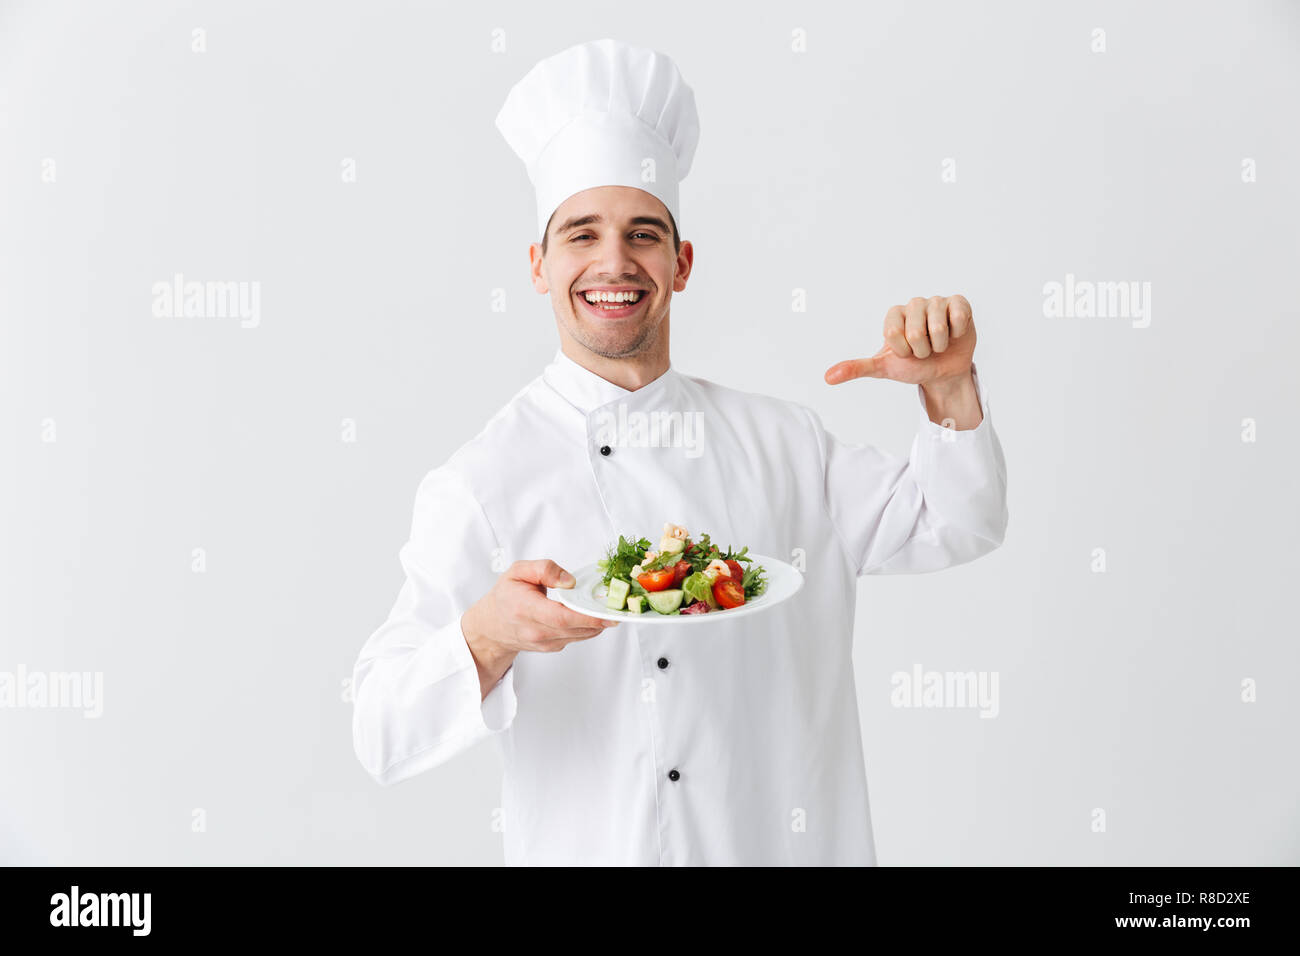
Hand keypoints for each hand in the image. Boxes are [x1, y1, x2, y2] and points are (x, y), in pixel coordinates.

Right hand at [462, 559, 616, 697]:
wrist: (492, 626)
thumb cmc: (506, 596)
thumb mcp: (518, 571)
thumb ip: (544, 569)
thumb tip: (569, 581)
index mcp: (525, 609)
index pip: (560, 617)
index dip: (586, 616)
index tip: (606, 613)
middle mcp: (534, 630)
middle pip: (574, 629)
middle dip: (599, 620)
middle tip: (617, 610)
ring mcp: (543, 642)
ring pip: (579, 635)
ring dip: (597, 624)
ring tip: (609, 611)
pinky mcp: (551, 647)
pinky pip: (575, 637)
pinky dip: (587, 627)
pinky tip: (591, 616)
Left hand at [824, 295, 975, 387]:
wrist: (943, 372)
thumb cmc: (913, 366)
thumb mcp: (883, 368)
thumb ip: (856, 368)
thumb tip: (828, 377)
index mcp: (894, 315)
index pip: (893, 333)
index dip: (903, 350)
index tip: (906, 353)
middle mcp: (914, 305)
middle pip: (915, 331)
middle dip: (921, 350)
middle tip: (924, 350)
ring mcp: (937, 302)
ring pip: (937, 326)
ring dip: (939, 345)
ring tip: (938, 344)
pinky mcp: (959, 304)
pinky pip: (958, 316)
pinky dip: (957, 333)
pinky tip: (954, 335)